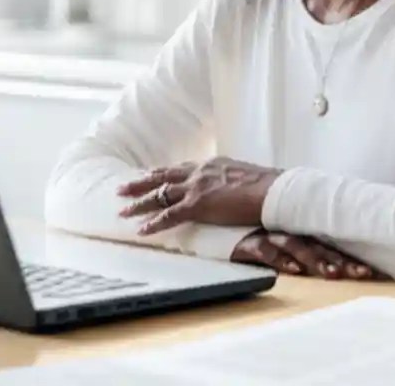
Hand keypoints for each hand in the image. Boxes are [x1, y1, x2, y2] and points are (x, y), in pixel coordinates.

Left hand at [117, 157, 281, 235]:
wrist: (273, 190)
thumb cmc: (266, 186)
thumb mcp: (243, 176)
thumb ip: (230, 179)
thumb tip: (233, 187)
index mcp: (210, 165)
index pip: (180, 168)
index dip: (163, 174)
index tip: (150, 175)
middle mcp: (199, 172)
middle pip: (162, 177)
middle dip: (140, 183)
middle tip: (121, 188)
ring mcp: (196, 188)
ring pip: (159, 195)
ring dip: (139, 203)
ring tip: (122, 211)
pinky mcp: (198, 206)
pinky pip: (169, 216)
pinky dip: (153, 223)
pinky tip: (141, 230)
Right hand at [231, 231, 377, 279]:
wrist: (208, 220)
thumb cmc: (242, 235)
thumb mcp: (272, 241)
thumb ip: (296, 250)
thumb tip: (331, 266)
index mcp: (295, 232)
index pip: (327, 244)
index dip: (349, 258)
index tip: (375, 274)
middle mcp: (284, 231)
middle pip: (318, 244)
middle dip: (342, 260)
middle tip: (364, 274)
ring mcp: (266, 234)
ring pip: (296, 245)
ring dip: (315, 259)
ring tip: (332, 274)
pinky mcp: (245, 241)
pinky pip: (264, 249)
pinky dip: (280, 259)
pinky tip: (293, 270)